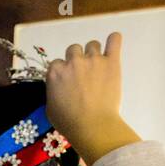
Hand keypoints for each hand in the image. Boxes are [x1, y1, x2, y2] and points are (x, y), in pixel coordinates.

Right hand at [44, 32, 138, 164]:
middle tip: (82, 74)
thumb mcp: (50, 107)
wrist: (92, 125)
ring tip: (97, 67)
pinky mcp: (112, 61)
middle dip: (76, 60)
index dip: (63, 72)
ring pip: (92, 44)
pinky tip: (112, 44)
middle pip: (73, 49)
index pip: (57, 63)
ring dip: (92, 53)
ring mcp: (93, 60)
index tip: (67, 81)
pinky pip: (114, 40)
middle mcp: (73, 62)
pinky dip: (113, 40)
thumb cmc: (68, 122)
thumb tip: (59, 86)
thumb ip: (53, 90)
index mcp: (56, 72)